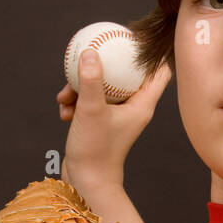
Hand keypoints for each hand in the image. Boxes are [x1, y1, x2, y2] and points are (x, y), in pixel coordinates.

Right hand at [59, 50, 171, 190]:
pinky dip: (77, 102)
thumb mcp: (91, 110)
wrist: (85, 182)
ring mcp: (117, 116)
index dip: (151, 54)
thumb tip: (90, 52)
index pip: (160, 72)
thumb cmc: (95, 150)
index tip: (133, 39)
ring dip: (83, 86)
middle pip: (128, 75)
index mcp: (143, 104)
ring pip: (104, 88)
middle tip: (94, 51)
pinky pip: (91, 102)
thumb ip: (91, 80)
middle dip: (107, 65)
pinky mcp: (101, 124)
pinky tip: (63, 109)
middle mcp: (134, 109)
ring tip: (66, 94)